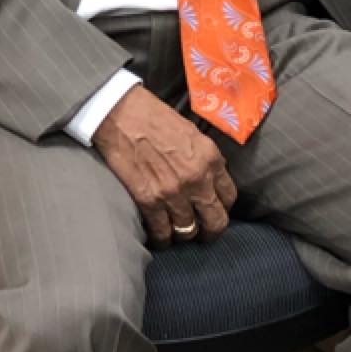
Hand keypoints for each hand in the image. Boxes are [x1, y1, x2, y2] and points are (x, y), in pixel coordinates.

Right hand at [91, 86, 236, 246]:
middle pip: (215, 222)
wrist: (121, 113)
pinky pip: (162, 233)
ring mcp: (172, 192)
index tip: (214, 208)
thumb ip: (205, 157)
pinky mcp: (148, 200)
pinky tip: (159, 235)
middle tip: (203, 231)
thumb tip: (212, 177)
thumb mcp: (191, 131)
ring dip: (183, 233)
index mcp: (209, 157)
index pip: (230, 196)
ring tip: (177, 229)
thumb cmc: (154, 116)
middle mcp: (196, 178)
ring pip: (188, 231)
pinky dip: (162, 238)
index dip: (223, 206)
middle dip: (211, 230)